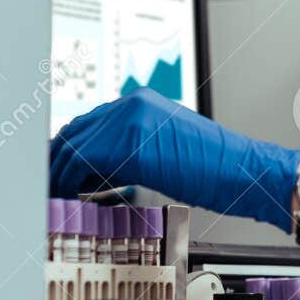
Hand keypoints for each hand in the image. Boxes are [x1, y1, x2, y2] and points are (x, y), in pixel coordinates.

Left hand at [49, 88, 299, 231]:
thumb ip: (131, 148)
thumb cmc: (217, 167)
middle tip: (53, 188)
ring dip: (61, 173)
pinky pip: (84, 162)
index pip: (88, 123)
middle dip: (58, 161)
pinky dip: (72, 181)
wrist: (246, 170)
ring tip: (61, 197)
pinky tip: (74, 197)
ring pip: (73, 145)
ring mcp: (131, 120)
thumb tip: (96, 168)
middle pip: (74, 130)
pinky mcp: (133, 144)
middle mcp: (132, 103)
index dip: (69, 150)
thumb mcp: (167, 148)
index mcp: (141, 101)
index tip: (61, 174)